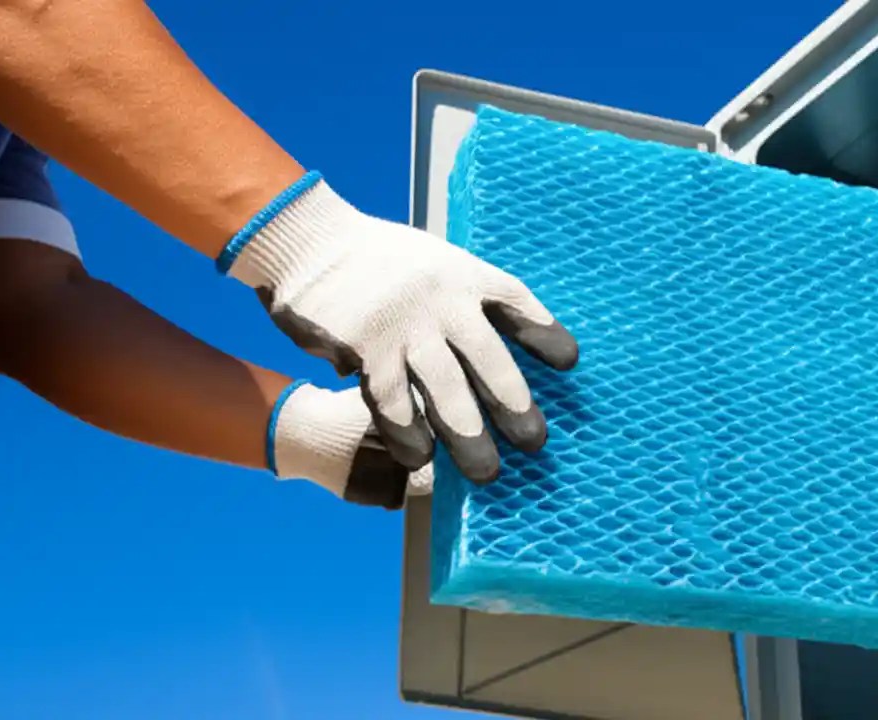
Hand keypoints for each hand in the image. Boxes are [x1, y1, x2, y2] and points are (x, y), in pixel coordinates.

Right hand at [223, 174, 578, 483]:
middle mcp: (441, 299)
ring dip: (467, 434)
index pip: (516, 300)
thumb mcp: (432, 260)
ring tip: (486, 472)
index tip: (569, 362)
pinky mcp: (366, 346)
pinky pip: (393, 401)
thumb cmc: (375, 258)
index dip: (544, 332)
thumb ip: (461, 297)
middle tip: (534, 442)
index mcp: (463, 273)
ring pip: (445, 389)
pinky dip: (408, 433)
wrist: (308, 240)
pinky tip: (420, 458)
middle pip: (488, 357)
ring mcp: (405, 324)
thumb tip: (486, 350)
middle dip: (513, 404)